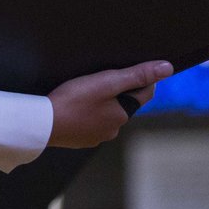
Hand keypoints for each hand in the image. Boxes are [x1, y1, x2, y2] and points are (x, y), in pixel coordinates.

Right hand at [46, 60, 171, 148]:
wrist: (41, 124)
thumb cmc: (72, 100)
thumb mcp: (105, 81)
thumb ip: (136, 74)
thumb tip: (167, 68)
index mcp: (123, 114)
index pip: (144, 93)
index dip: (139, 78)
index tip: (127, 68)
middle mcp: (113, 129)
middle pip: (124, 104)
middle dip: (117, 91)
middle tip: (98, 78)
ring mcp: (96, 136)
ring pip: (106, 114)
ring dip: (100, 104)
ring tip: (82, 92)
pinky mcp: (80, 139)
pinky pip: (89, 123)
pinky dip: (85, 115)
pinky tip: (73, 108)